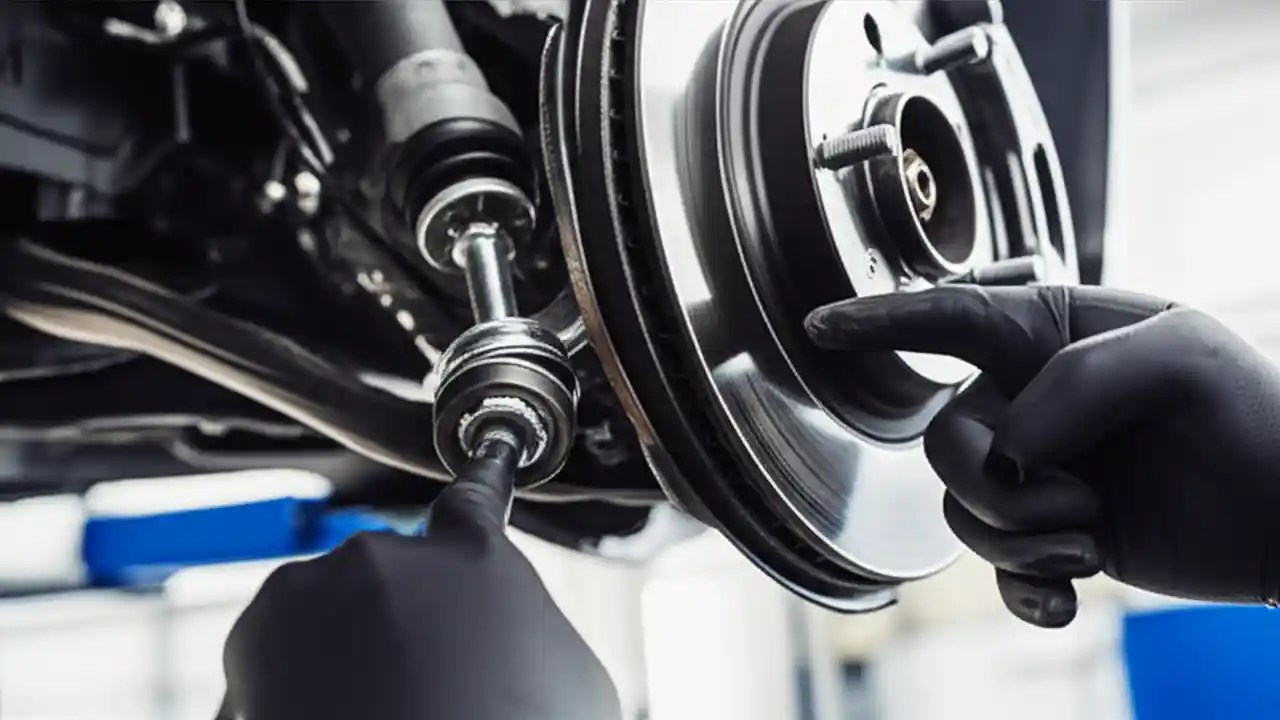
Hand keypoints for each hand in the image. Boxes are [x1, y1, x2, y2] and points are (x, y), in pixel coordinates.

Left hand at [222, 450, 621, 719]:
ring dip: (343, 658)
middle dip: (403, 627)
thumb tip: (509, 641)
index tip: (479, 471)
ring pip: (331, 619)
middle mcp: (383, 557)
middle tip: (429, 693)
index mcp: (472, 557)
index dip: (478, 497)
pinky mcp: (249, 648)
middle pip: (396, 582)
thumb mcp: (572, 683)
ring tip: (377, 719)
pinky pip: (278, 663)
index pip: (474, 504)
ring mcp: (309, 597)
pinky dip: (295, 695)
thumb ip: (530, 633)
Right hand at [807, 285, 1279, 627]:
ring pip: (961, 514)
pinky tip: (1071, 596)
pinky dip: (1026, 593)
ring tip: (1093, 543)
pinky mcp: (1054, 538)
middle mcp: (1031, 403)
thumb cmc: (1251, 416)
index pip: (948, 319)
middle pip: (944, 443)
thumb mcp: (1180, 355)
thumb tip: (1006, 445)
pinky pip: (996, 573)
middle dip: (997, 490)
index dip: (879, 321)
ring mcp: (1039, 473)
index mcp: (1051, 336)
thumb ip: (1077, 380)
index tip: (820, 325)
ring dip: (1023, 542)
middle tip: (1079, 504)